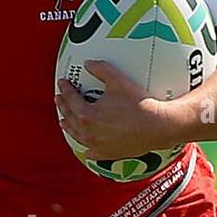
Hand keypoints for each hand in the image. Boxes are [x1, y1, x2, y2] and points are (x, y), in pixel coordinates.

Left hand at [55, 60, 184, 159]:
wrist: (157, 126)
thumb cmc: (139, 104)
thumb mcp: (118, 81)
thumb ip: (101, 69)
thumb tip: (88, 63)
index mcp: (87, 114)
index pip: (71, 99)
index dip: (66, 89)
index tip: (62, 83)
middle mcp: (88, 132)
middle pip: (70, 117)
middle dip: (63, 106)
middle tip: (59, 99)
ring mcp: (97, 145)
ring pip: (77, 136)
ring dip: (69, 127)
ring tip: (63, 122)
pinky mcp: (107, 154)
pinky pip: (91, 152)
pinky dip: (86, 148)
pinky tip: (85, 146)